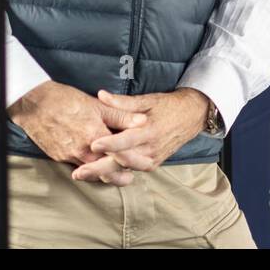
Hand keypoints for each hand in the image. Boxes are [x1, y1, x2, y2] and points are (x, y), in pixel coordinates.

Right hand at [7, 81, 147, 185]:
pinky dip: (86, 167)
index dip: (129, 161)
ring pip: (91, 171)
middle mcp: (83, 150)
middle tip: (127, 177)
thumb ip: (120, 116)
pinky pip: (77, 167)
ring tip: (111, 172)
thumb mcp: (96, 105)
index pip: (119, 156)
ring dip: (102, 172)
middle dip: (117, 175)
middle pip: (105, 171)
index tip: (136, 165)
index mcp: (96, 136)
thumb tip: (143, 121)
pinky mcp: (59, 157)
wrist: (34, 103)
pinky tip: (91, 163)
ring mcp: (70, 156)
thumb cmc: (65, 100)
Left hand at [74, 88, 210, 177]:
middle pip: (122, 162)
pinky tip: (99, 174)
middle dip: (99, 169)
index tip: (93, 144)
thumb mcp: (147, 100)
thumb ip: (122, 102)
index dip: (109, 143)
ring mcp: (152, 159)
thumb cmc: (167, 105)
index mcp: (149, 131)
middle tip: (78, 173)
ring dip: (103, 173)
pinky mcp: (152, 164)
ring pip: (124, 170)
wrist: (191, 116)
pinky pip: (131, 171)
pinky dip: (115, 173)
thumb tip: (101, 95)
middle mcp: (151, 149)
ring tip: (82, 175)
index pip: (126, 140)